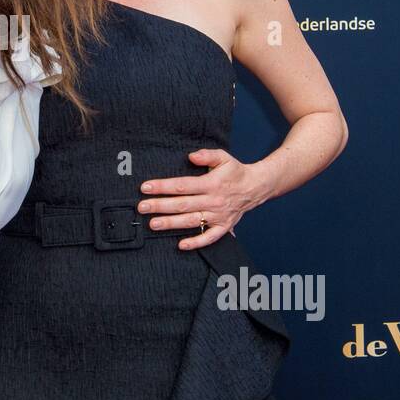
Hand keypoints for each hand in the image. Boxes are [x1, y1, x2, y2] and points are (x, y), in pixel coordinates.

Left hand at [138, 149, 269, 249]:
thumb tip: (191, 156)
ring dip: (171, 224)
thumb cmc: (235, 171)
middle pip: (183, 204)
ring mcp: (219, 216)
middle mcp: (214, 201)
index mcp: (211, 183)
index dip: (163, 186)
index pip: (182, 185)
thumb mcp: (223, 157)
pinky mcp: (224, 227)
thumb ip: (207, 155)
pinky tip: (181, 245)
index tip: (146, 187)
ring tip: (153, 224)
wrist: (257, 187)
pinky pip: (209, 237)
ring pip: (192, 221)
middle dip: (160, 206)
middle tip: (142, 207)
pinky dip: (196, 242)